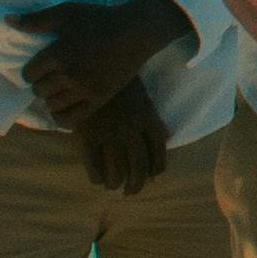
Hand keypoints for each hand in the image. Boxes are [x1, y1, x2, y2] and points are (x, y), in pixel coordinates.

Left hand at [19, 0, 179, 126]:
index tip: (40, 66)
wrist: (135, 32)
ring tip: (59, 89)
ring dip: (51, 98)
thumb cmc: (99, 19)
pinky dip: (61, 115)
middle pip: (39, 90)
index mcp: (57, 54)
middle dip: (41, 84)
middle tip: (50, 77)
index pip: (28, 74)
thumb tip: (7, 20)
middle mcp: (68, 75)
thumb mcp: (66, 13)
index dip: (31, 71)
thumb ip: (36, 20)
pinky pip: (69, 119)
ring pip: (52, 105)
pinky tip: (65, 105)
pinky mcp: (98, 100)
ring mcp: (84, 89)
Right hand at [66, 75, 172, 197]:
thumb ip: (155, 118)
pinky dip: (96, 177)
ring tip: (112, 185)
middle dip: (136, 185)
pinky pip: (94, 167)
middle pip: (138, 168)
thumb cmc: (118, 83)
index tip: (150, 177)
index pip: (158, 153)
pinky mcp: (87, 135)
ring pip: (117, 172)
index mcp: (147, 119)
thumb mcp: (142, 97)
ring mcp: (109, 133)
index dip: (155, 170)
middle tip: (130, 192)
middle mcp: (131, 129)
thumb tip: (169, 137)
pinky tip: (96, 177)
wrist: (90, 66)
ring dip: (115, 184)